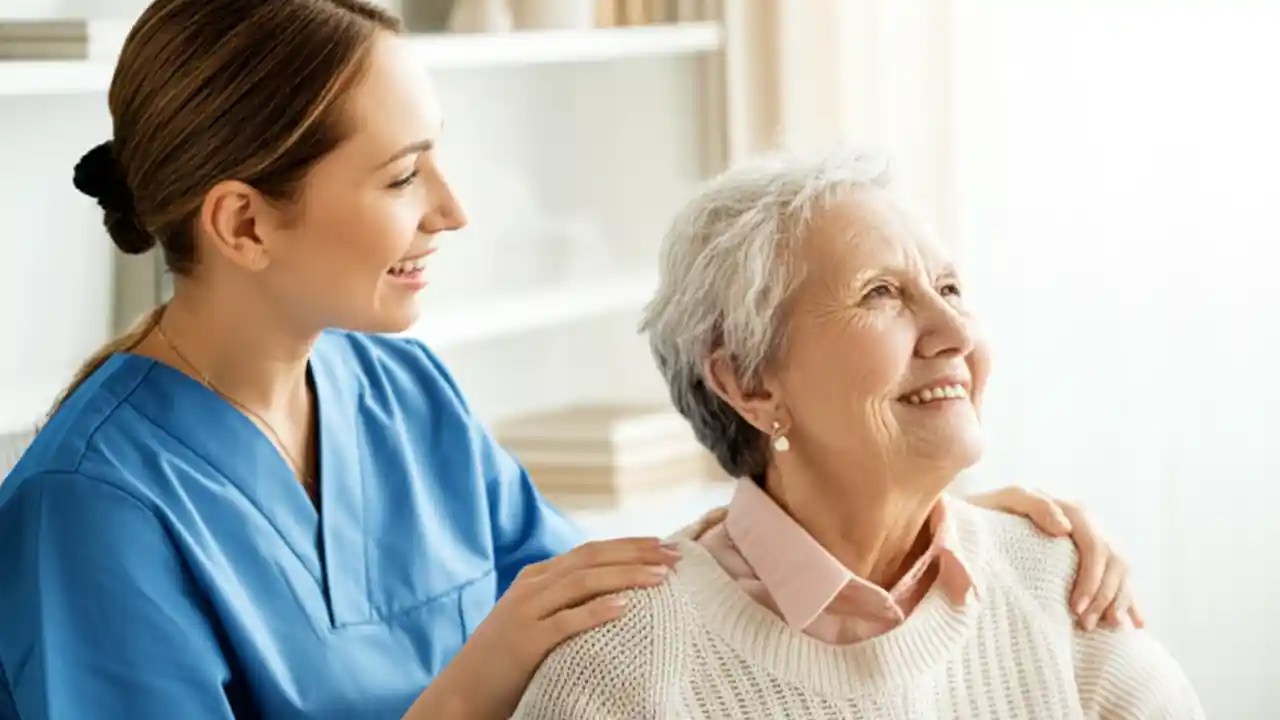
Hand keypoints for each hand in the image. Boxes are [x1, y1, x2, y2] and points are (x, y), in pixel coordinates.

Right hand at [408, 537, 681, 719]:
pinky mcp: (524, 642)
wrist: (462, 693)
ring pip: (582, 582)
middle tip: (675, 553)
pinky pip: (567, 621)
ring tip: (660, 576)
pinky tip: (626, 606)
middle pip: (590, 558)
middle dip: (635, 552)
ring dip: (625, 575)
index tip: (664, 545)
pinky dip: (597, 610)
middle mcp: (531, 587)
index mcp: (535, 578)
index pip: (589, 551)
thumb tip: (616, 594)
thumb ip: (563, 602)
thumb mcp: (533, 619)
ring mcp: (525, 612)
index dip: (628, 545)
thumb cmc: (504, 663)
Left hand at [964, 486, 1143, 631]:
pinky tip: (1134, 622)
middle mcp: (1083, 521)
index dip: (1090, 579)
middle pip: (1111, 560)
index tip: (1075, 608)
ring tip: (1105, 626)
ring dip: (1116, 600)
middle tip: (1085, 624)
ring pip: (1120, 570)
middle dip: (1103, 595)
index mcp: (1067, 508)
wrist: (967, 522)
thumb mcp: (1003, 501)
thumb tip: (1065, 528)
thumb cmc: (985, 514)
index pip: (1094, 544)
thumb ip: (1032, 503)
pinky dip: (1127, 600)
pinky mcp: (1087, 557)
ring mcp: (1089, 538)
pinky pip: (1118, 578)